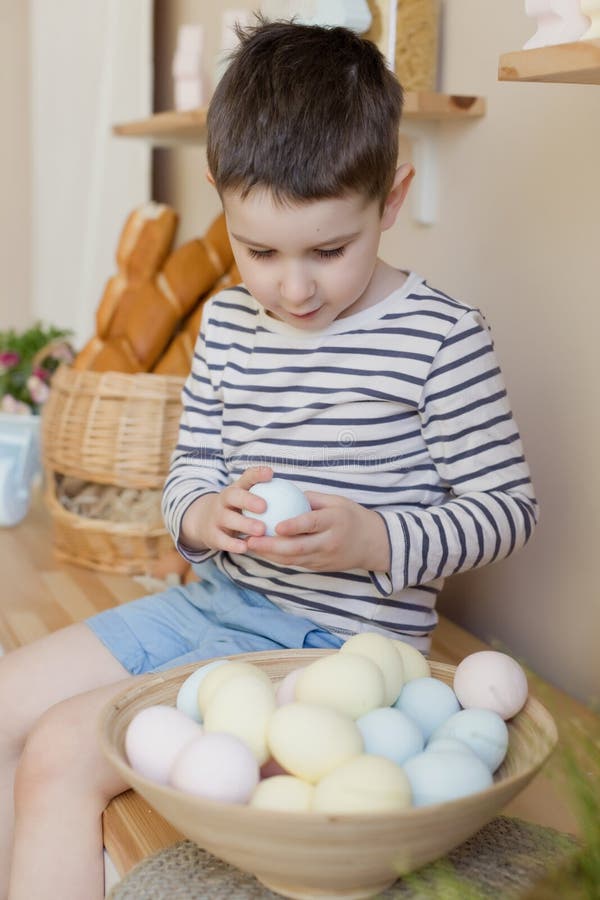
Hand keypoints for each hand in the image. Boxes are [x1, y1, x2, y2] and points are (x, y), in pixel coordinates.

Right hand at [179, 467, 271, 553]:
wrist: (203, 521)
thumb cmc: (234, 507)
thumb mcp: (244, 495)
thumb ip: (260, 488)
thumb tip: (283, 480)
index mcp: (235, 489)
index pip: (246, 478)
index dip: (257, 475)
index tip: (269, 474)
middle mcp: (223, 500)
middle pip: (233, 496)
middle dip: (248, 500)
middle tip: (264, 506)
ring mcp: (216, 517)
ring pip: (228, 519)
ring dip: (245, 524)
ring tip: (261, 530)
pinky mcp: (212, 535)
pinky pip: (222, 540)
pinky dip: (233, 544)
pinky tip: (246, 547)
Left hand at [246, 491, 390, 572]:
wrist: (373, 544)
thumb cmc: (352, 517)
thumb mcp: (337, 501)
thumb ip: (312, 498)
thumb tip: (285, 492)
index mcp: (334, 521)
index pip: (311, 524)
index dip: (293, 526)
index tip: (275, 525)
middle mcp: (329, 542)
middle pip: (297, 547)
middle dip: (271, 546)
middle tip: (250, 540)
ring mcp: (325, 557)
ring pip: (294, 559)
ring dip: (270, 554)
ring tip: (250, 546)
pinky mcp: (320, 567)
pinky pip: (296, 563)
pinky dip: (279, 558)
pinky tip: (263, 551)